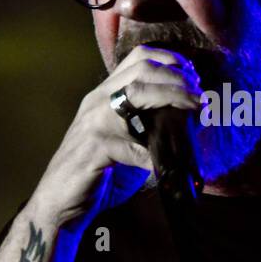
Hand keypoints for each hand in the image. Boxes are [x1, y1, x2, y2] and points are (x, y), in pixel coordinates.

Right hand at [35, 45, 203, 230]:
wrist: (59, 203)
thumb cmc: (98, 174)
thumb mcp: (126, 141)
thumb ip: (149, 126)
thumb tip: (189, 122)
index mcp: (105, 95)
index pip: (139, 58)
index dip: (172, 61)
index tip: (194, 78)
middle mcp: (97, 101)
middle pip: (143, 68)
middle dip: (178, 78)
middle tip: (200, 97)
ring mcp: (93, 122)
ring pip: (137, 92)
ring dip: (173, 98)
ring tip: (195, 111)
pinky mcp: (94, 149)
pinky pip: (132, 144)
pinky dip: (155, 153)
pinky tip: (167, 163)